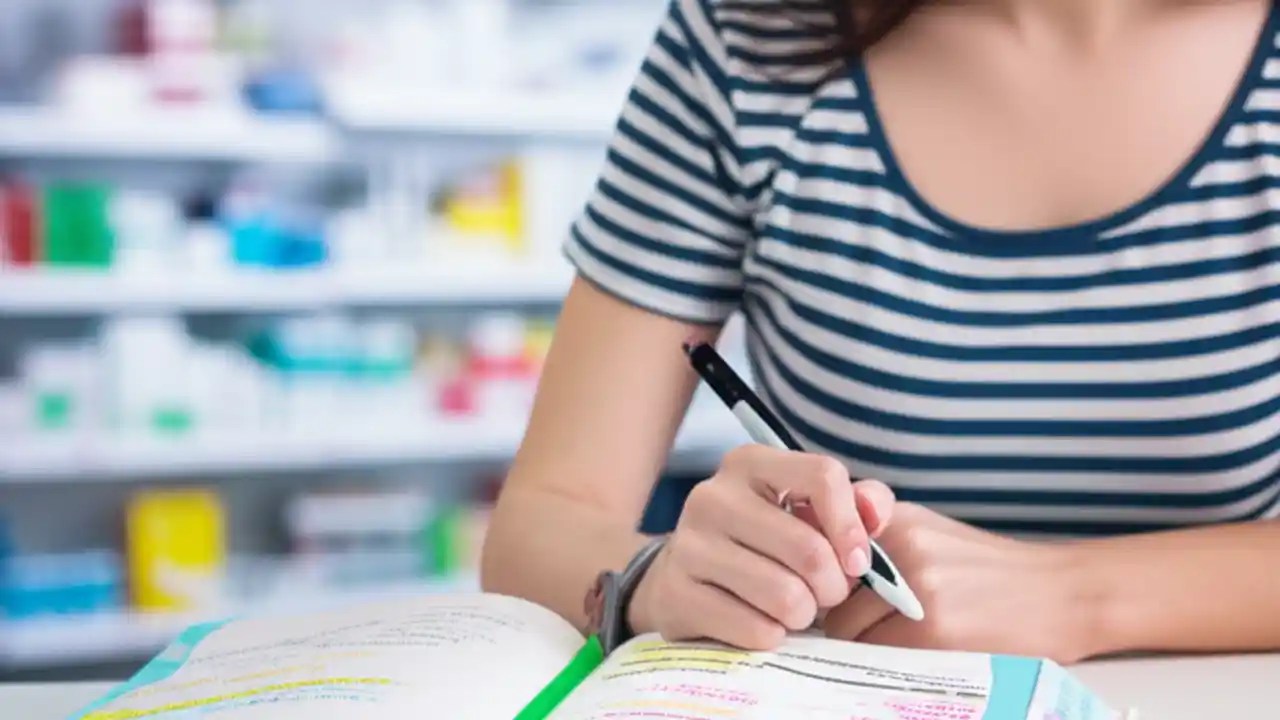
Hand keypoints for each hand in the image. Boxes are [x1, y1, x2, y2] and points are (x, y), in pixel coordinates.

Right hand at [628, 445, 894, 649]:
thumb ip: (856, 503)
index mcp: (749, 463)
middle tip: (825, 596)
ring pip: (784, 594)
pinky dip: (772, 636)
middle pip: (809, 548)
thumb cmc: (762, 544)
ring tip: (795, 611)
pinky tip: (763, 626)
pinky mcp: (676, 593)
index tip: (857, 563)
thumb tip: (876, 515)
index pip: (823, 476)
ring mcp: (689, 544)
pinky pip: (755, 628)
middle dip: (832, 586)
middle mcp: (713, 496)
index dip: (852, 527)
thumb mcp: (807, 512)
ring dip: (803, 614)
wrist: (685, 580)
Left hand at [821, 503, 1095, 663]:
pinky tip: (916, 655)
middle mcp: (901, 547)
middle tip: (870, 630)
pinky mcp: (931, 631)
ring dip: (862, 643)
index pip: (826, 555)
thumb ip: (877, 540)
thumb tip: (820, 569)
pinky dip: (887, 662)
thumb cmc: (991, 569)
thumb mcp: (931, 532)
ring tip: (895, 644)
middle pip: (833, 598)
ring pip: (848, 631)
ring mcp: (915, 590)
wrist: (1062, 593)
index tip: (840, 596)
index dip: (828, 582)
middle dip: (842, 618)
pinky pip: (879, 655)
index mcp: (897, 520)